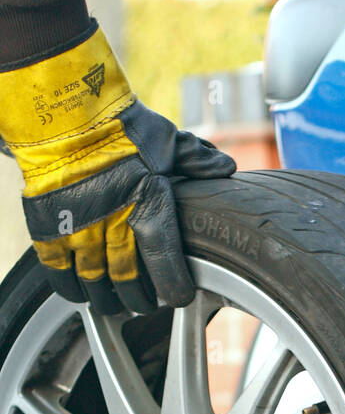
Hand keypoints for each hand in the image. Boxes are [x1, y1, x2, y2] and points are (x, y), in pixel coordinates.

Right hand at [0, 25, 235, 313]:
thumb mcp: (165, 140)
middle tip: (145, 303)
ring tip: (115, 302)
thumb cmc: (118, 124)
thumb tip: (227, 167)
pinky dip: (70, 287)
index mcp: (148, 209)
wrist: (63, 110)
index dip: (174, 288)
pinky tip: (81, 293)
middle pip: (128, 283)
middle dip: (139, 299)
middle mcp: (113, 227)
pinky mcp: (47, 228)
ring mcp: (78, 231)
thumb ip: (195, 159)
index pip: (165, 266)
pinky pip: (58, 272)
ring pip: (94, 283)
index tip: (180, 297)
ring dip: (107, 298)